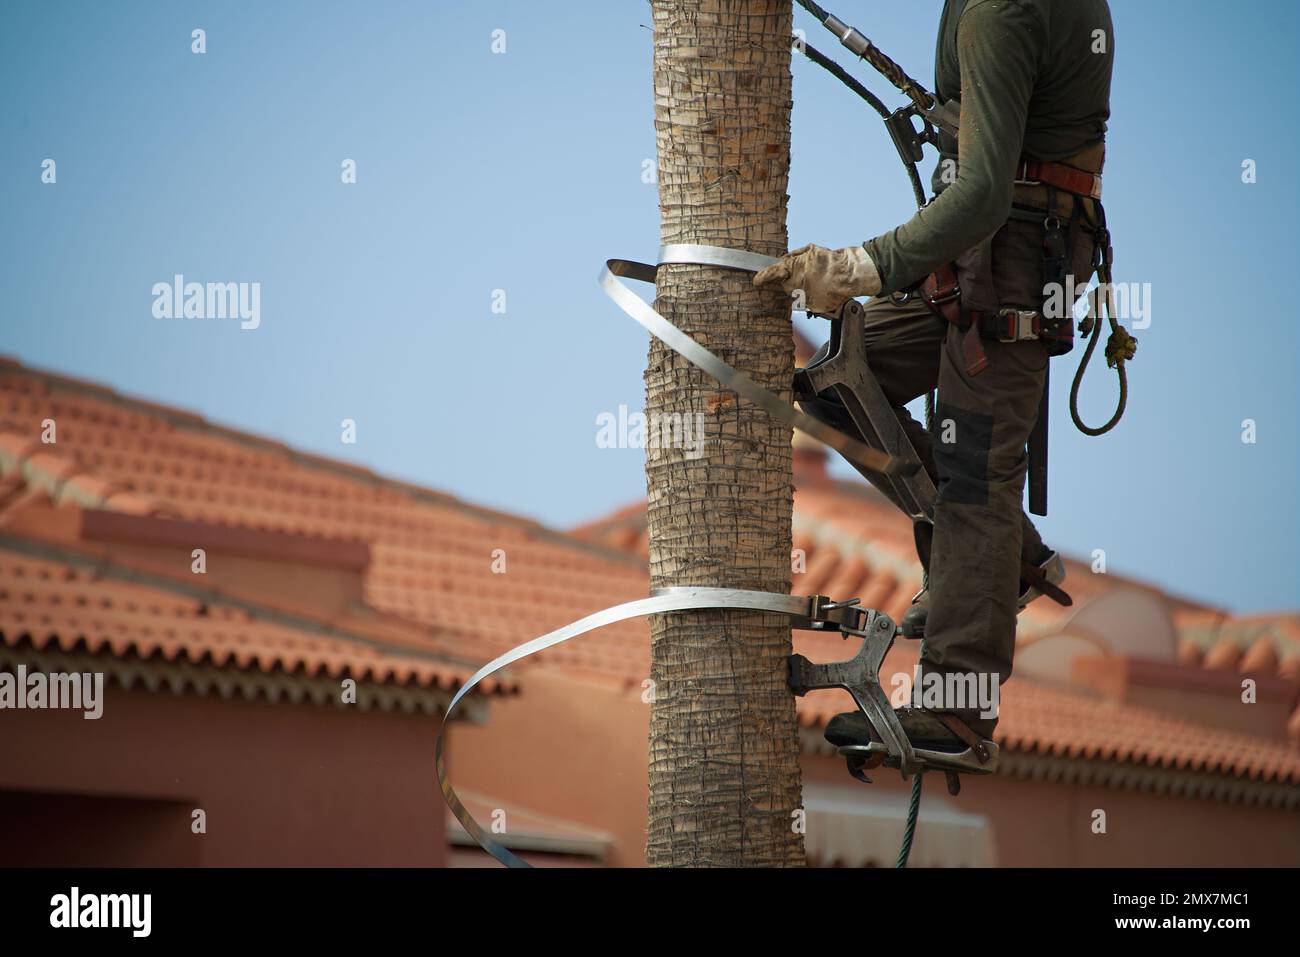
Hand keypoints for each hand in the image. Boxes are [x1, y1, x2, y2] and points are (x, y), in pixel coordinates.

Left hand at [752, 243, 881, 314]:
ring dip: (800, 289)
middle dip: (790, 281)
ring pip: (795, 295)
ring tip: (816, 281)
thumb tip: (782, 262)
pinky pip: (806, 303)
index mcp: (795, 268)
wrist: (849, 274)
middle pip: (784, 286)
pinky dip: (811, 297)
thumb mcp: (810, 250)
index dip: (764, 276)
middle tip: (805, 275)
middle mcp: (797, 284)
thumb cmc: (829, 260)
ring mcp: (804, 297)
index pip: (774, 272)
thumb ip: (793, 257)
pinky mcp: (813, 307)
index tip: (756, 280)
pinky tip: (821, 289)